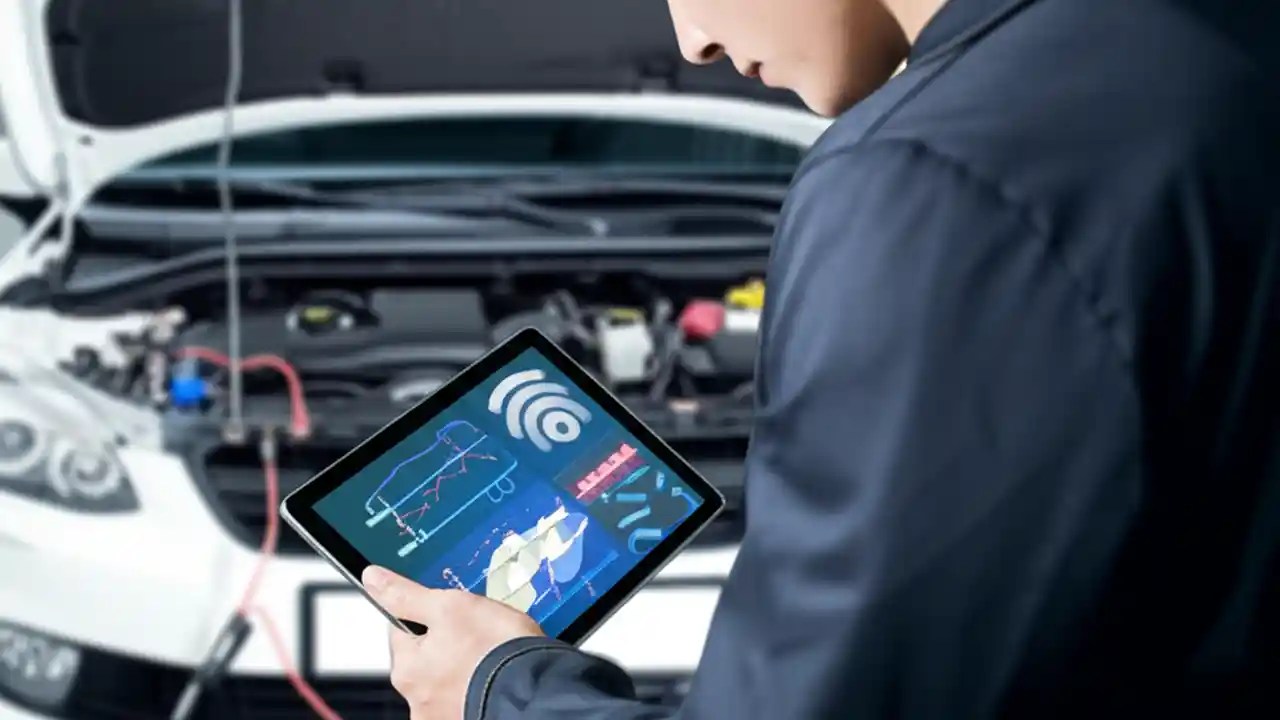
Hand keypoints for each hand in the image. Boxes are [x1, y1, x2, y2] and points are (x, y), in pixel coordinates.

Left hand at [362, 565, 544, 719]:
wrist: (537, 690)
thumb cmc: (496, 649)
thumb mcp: (450, 606)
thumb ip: (407, 595)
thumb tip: (373, 579)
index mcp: (407, 668)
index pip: (402, 630)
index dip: (429, 615)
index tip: (452, 615)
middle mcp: (418, 700)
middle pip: (425, 658)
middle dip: (448, 645)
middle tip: (479, 635)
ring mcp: (443, 716)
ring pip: (448, 680)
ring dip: (464, 669)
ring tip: (493, 658)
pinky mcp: (469, 719)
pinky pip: (468, 697)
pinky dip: (480, 688)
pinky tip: (497, 677)